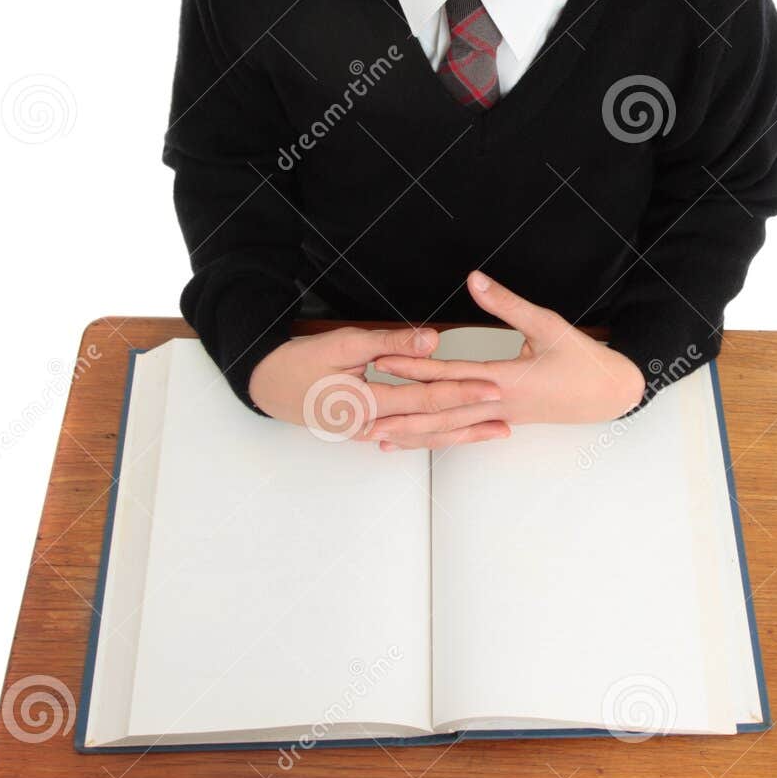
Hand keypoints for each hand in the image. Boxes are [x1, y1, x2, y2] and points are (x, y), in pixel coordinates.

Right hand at [247, 324, 502, 437]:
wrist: (269, 386)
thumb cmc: (302, 362)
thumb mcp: (344, 343)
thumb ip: (391, 342)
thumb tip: (433, 340)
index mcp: (366, 405)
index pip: (425, 399)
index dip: (462, 392)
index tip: (493, 386)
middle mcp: (371, 427)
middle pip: (431, 425)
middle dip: (472, 420)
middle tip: (507, 413)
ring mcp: (370, 434)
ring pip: (424, 437)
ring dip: (462, 434)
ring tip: (497, 431)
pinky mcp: (369, 432)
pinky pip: (410, 437)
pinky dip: (437, 437)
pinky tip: (459, 436)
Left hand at [367, 270, 646, 447]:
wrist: (609, 395)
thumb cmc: (582, 359)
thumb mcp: (548, 324)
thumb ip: (507, 304)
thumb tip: (474, 279)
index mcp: (507, 380)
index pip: (451, 374)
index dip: (415, 367)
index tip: (384, 360)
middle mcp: (498, 406)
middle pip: (442, 411)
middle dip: (402, 409)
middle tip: (364, 409)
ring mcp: (499, 419)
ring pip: (449, 430)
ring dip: (414, 433)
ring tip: (377, 436)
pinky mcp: (502, 422)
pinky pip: (461, 434)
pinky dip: (435, 437)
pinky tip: (412, 440)